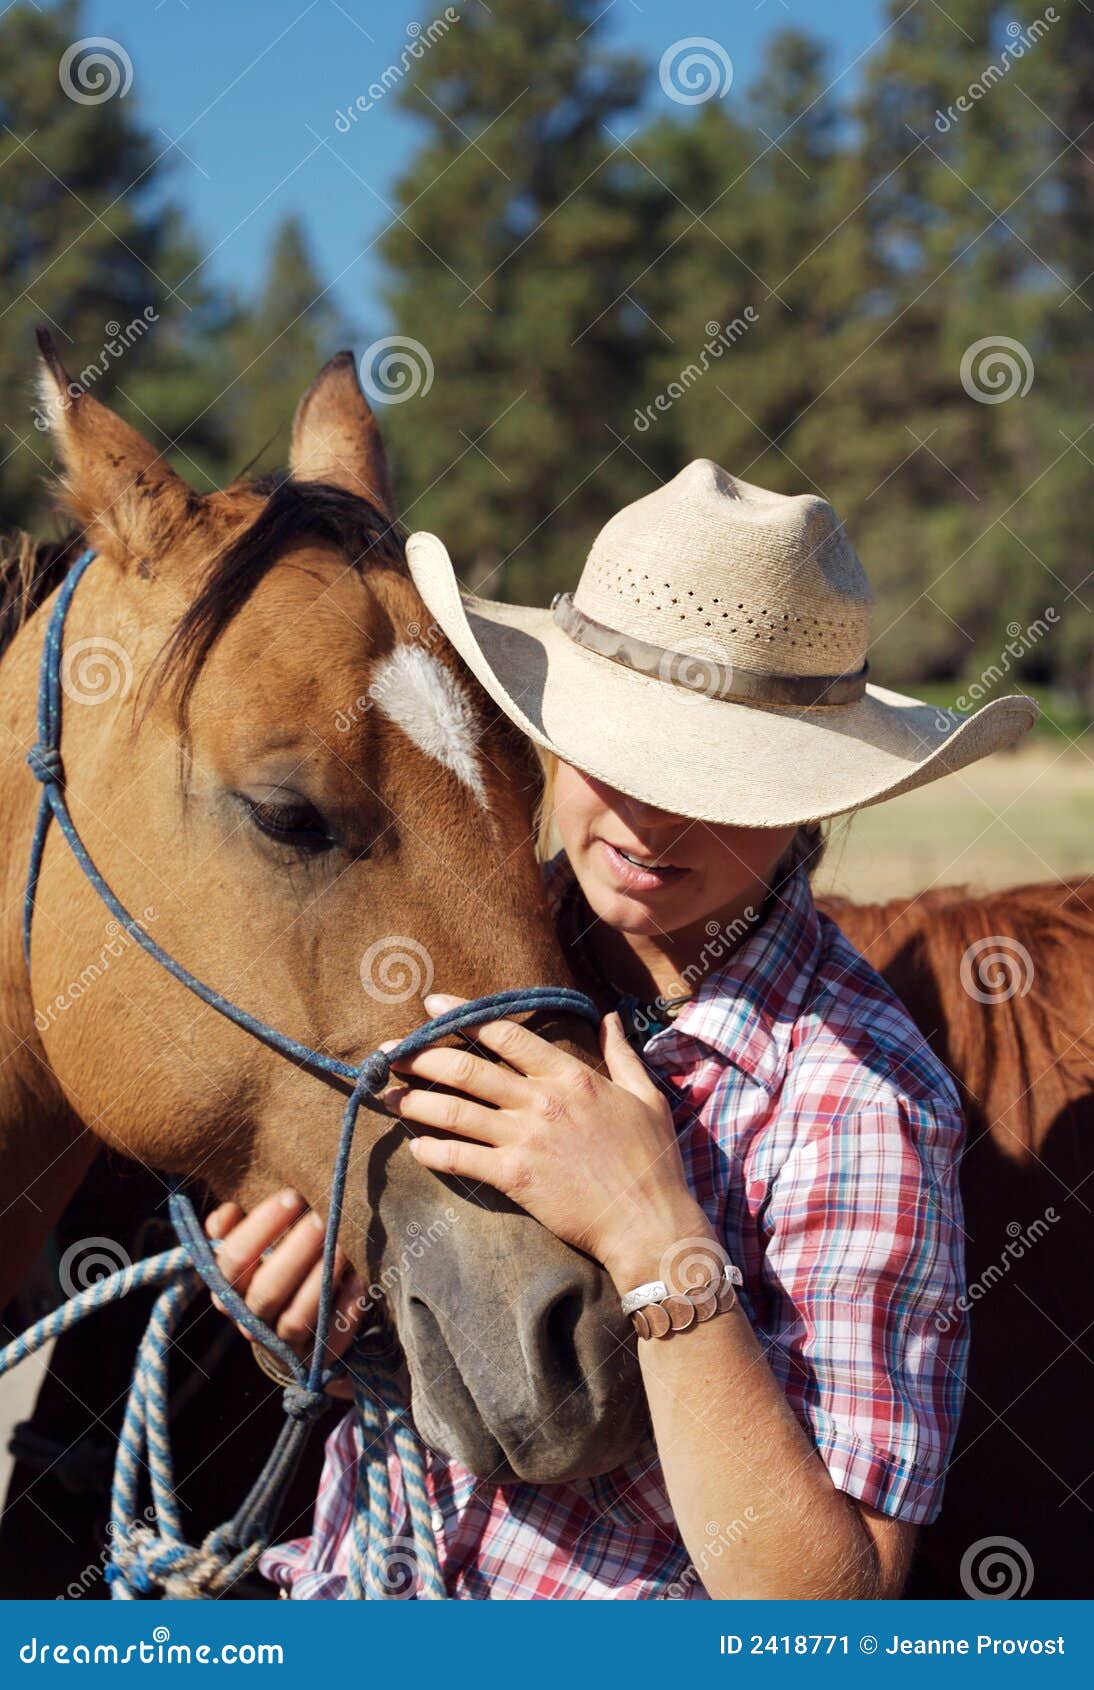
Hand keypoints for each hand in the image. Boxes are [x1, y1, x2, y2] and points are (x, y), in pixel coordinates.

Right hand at [204, 1190, 367, 1394]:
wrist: (288, 1327)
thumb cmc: (270, 1266)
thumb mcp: (250, 1246)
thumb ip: (233, 1228)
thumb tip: (229, 1212)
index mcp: (227, 1286)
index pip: (234, 1259)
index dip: (261, 1227)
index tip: (292, 1196)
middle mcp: (249, 1317)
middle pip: (266, 1290)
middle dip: (297, 1252)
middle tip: (323, 1219)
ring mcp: (280, 1342)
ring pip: (295, 1319)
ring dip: (320, 1281)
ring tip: (343, 1247)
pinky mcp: (312, 1356)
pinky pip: (330, 1338)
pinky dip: (346, 1308)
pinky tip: (360, 1279)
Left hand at [384, 994, 715, 1289]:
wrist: (648, 1222)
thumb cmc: (652, 1160)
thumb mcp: (645, 1095)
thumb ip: (621, 1053)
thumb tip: (609, 1017)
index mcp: (571, 1075)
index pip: (505, 1032)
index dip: (463, 1015)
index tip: (431, 1005)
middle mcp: (542, 1100)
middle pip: (467, 1068)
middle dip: (421, 1055)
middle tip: (390, 1052)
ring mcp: (526, 1139)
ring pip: (455, 1111)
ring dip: (414, 1101)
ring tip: (385, 1094)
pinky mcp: (515, 1178)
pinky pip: (461, 1159)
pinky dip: (433, 1151)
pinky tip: (416, 1146)